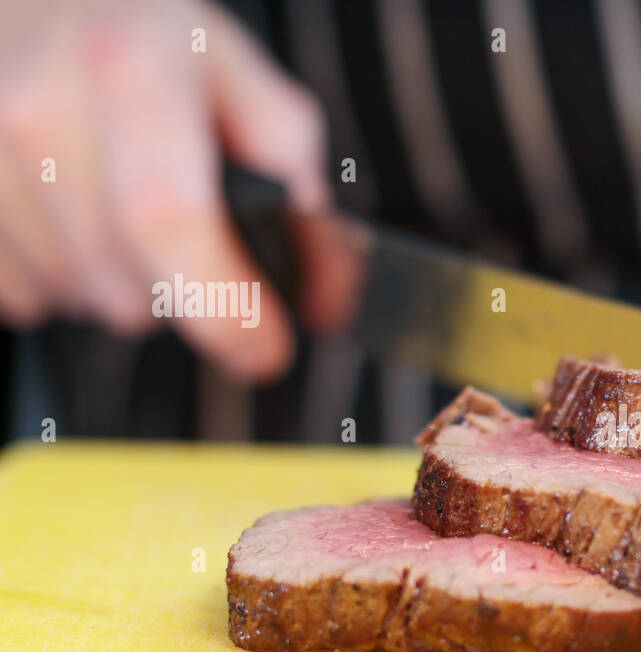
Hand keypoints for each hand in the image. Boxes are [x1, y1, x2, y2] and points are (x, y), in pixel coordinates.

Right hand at [0, 0, 327, 380]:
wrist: (35, 2)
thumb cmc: (145, 45)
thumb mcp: (243, 84)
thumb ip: (298, 183)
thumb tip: (330, 295)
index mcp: (131, 68)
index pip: (168, 217)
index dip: (223, 306)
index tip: (267, 349)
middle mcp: (38, 104)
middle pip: (123, 282)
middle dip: (179, 295)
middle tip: (194, 250)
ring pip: (70, 298)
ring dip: (116, 285)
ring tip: (124, 220)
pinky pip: (16, 295)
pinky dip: (57, 280)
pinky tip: (73, 224)